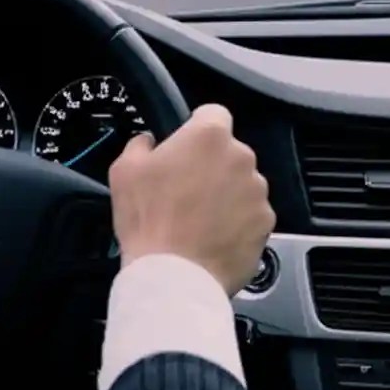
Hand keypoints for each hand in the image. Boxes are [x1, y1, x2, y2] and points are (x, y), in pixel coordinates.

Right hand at [108, 104, 274, 295]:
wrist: (173, 276)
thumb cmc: (148, 221)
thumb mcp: (124, 171)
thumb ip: (140, 144)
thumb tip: (148, 142)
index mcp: (208, 136)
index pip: (213, 113)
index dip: (196, 127)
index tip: (186, 145)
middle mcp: (240, 158)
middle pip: (228, 152)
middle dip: (210, 166)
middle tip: (183, 190)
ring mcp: (257, 193)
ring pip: (241, 184)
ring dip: (224, 195)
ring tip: (196, 219)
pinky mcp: (265, 224)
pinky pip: (250, 215)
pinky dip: (236, 223)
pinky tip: (211, 237)